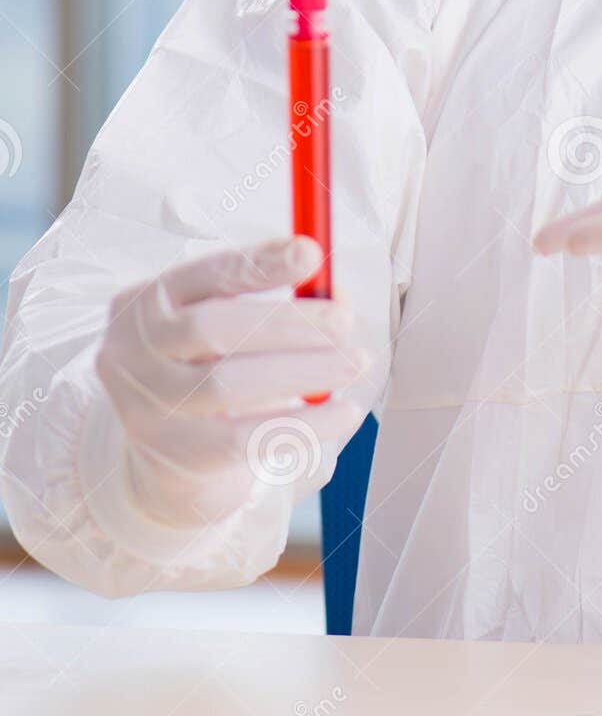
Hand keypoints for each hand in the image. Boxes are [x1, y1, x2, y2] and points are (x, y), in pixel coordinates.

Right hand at [96, 236, 368, 526]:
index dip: (259, 264)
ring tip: (355, 362)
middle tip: (344, 321)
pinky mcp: (177, 456)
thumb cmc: (208, 371)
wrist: (167, 462)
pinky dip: (305, 423)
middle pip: (210, 328)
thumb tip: (339, 294)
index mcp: (144, 305)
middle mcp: (132, 353)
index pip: (203, 276)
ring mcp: (147, 408)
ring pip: (229, 384)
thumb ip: (276, 302)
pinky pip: (248, 438)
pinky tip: (345, 411)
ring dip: (304, 369)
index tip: (313, 254)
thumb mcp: (226, 327)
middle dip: (287, 321)